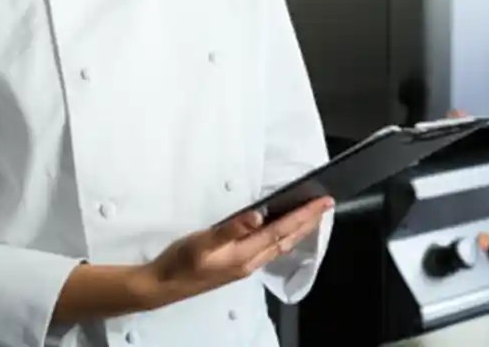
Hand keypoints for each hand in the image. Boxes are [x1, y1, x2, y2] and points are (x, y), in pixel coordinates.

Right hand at [133, 196, 332, 308]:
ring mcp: (245, 266)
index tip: (323, 202)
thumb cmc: (180, 262)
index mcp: (245, 255)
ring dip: (298, 231)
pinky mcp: (237, 266)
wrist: (162, 286)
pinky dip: (282, 237)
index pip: (282, 231)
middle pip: (287, 240)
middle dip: (308, 222)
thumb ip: (230, 229)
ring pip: (280, 246)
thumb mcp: (202, 241)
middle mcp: (250, 262)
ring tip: (312, 217)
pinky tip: (282, 232)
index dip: (304, 216)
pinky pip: (269, 249)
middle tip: (326, 206)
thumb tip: (258, 216)